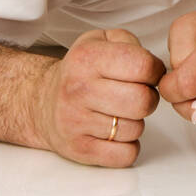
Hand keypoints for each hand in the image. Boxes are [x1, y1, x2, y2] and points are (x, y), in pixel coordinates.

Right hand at [36, 28, 163, 166]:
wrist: (41, 102)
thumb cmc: (80, 72)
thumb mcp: (100, 40)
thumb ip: (130, 43)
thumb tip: (154, 66)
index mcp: (87, 58)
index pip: (143, 66)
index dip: (154, 71)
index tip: (146, 74)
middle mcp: (78, 89)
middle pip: (143, 101)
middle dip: (148, 98)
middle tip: (135, 95)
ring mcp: (76, 122)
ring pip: (136, 129)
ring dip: (135, 122)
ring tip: (119, 112)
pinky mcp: (78, 149)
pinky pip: (125, 154)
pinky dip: (127, 146)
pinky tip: (115, 133)